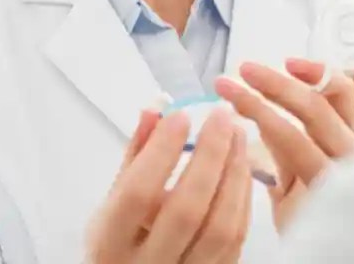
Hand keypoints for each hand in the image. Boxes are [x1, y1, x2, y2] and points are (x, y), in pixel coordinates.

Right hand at [87, 108, 251, 263]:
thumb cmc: (120, 240)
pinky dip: (243, 199)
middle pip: (186, 211)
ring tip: (238, 135)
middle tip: (221, 116)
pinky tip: (242, 169)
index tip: (181, 116)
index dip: (161, 152)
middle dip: (209, 156)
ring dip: (234, 175)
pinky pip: (237, 240)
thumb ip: (136, 157)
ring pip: (221, 228)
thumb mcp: (114, 204)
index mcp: (109, 244)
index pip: (137, 194)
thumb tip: (157, 108)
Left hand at [215, 60, 353, 231]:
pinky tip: (240, 129)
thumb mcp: (300, 172)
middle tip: (243, 70)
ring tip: (228, 90)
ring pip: (301, 126)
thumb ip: (286, 142)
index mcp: (350, 139)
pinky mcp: (328, 195)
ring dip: (259, 103)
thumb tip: (259, 109)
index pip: (342, 92)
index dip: (316, 71)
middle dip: (277, 82)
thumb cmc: (313, 216)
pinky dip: (265, 133)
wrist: (327, 256)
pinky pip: (293, 155)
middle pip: (321, 102)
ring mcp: (344, 173)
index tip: (287, 61)